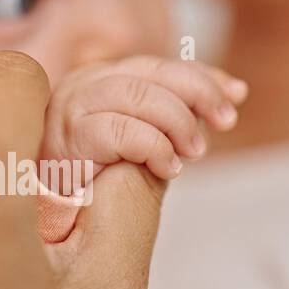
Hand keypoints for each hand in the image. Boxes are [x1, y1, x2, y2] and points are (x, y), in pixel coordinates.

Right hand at [41, 56, 246, 179]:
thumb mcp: (145, 142)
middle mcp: (83, 84)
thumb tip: (235, 92)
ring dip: (177, 123)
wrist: (53, 222)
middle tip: (225, 122)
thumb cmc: (99, 182)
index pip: (160, 66)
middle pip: (152, 73)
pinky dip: (154, 147)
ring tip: (193, 153)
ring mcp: (71, 109)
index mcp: (101, 78)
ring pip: (137, 95)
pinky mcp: (67, 139)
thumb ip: (179, 117)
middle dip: (198, 93)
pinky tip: (168, 168)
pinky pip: (120, 131)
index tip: (235, 95)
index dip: (202, 77)